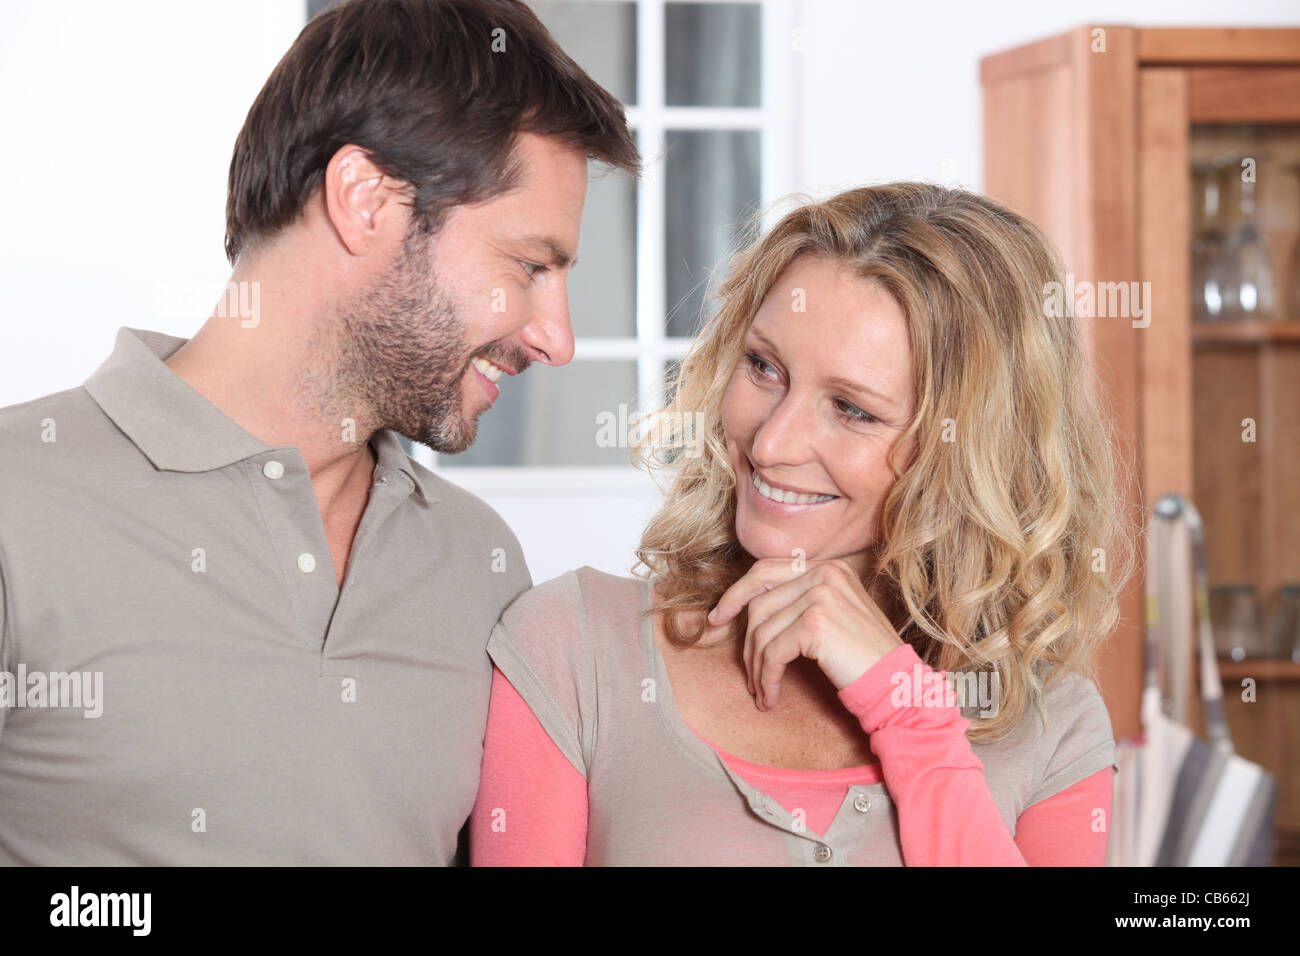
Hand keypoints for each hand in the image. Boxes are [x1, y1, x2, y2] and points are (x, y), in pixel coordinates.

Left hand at [708, 557, 903, 710]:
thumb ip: (800, 602)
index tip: (717, 617)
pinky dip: (767, 678)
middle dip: (746, 641)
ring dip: (756, 667)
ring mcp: (821, 595)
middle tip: (746, 673)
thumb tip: (748, 607)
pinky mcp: (816, 624)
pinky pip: (772, 652)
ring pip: (761, 630)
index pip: (766, 569)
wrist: (898, 684)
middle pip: (759, 602)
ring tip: (762, 691)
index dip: (736, 593)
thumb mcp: (835, 616)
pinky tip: (771, 696)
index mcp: (829, 567)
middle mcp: (825, 573)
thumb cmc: (865, 658)